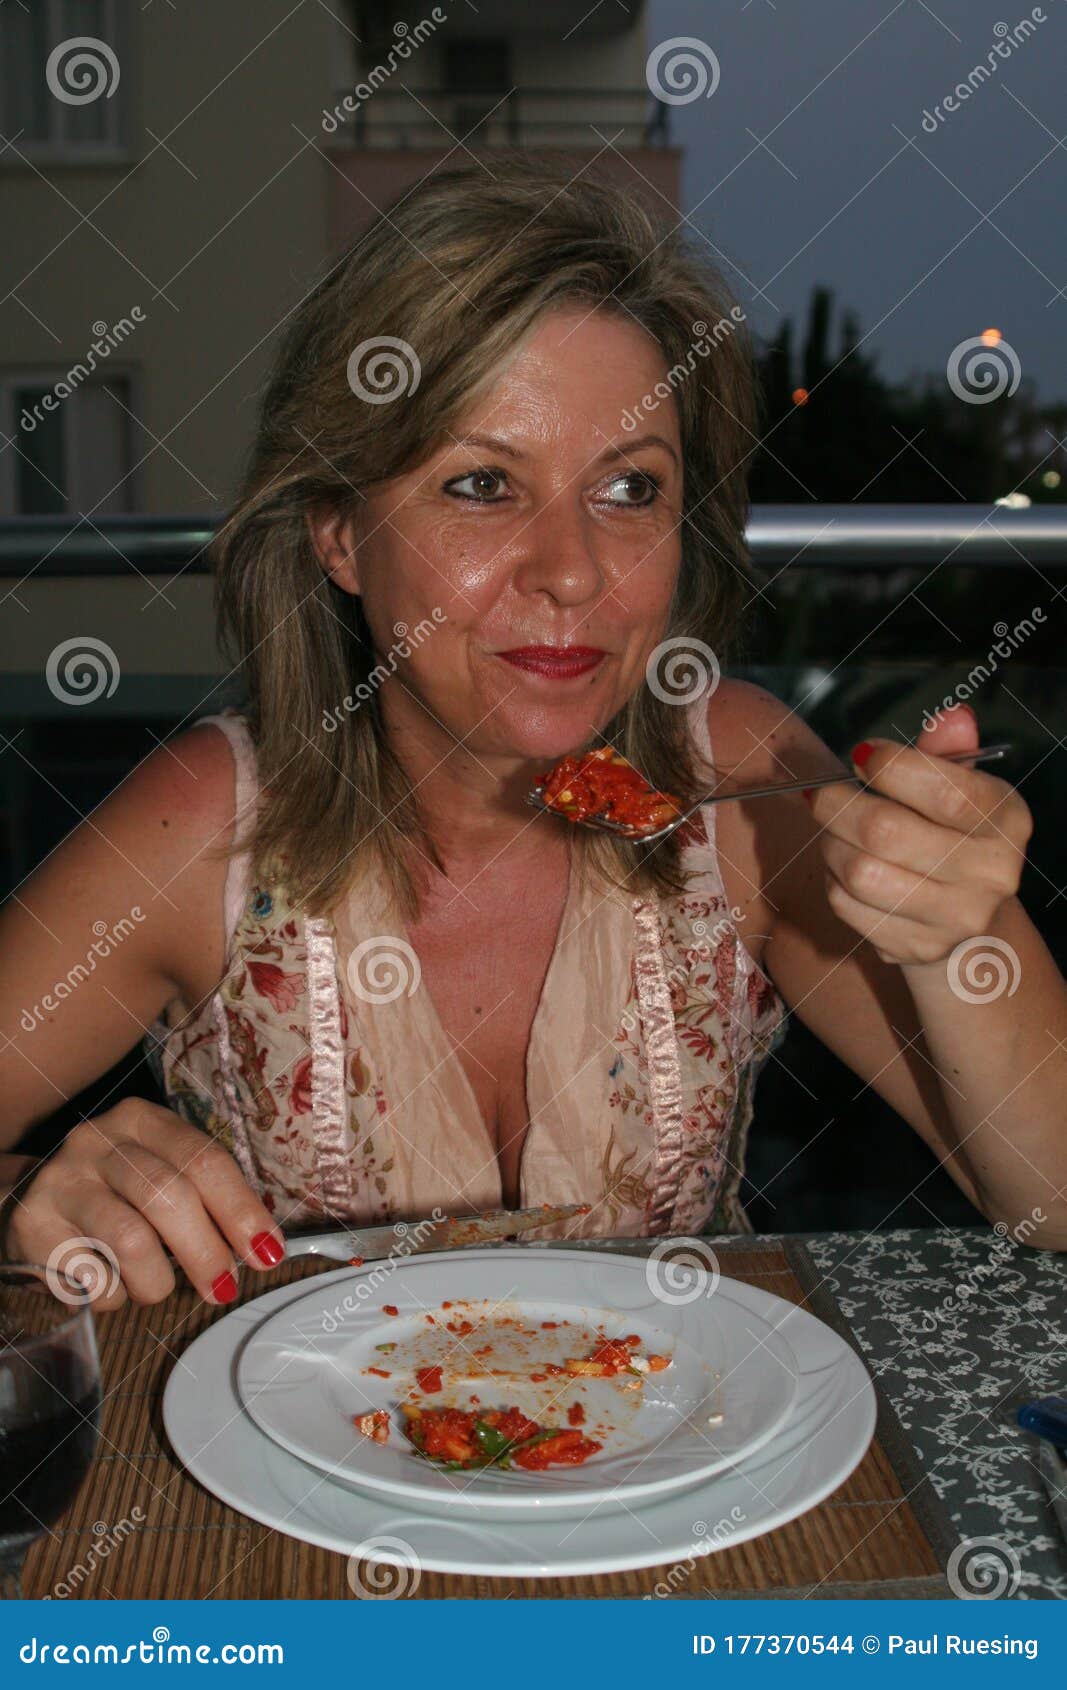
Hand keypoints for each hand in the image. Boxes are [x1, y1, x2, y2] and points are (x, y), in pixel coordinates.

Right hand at [2, 1098, 284, 1308]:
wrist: (25, 1197)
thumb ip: (204, 1196)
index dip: (241, 1210)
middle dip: (206, 1251)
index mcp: (141, 1121)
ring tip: (157, 1290)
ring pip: (130, 1239)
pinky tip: (112, 1286)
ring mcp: (62, 1181)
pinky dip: (114, 1296)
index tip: (266, 1253)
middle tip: (223, 1287)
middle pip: (169, 1196)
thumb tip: (262, 1246)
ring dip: (157, 1281)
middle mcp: (98, 1141)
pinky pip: (91, 1276)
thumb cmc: (113, 1191)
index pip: (205, 1160)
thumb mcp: (156, 1170)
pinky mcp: (34, 1227)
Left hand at [803, 704, 1032, 967]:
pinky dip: (832, 879)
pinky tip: (843, 866)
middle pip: (885, 832)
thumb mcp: (961, 784)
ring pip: (859, 872)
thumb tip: (950, 717)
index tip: (859, 756)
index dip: (888, 766)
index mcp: (1005, 821)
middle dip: (837, 803)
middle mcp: (991, 873)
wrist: (963, 912)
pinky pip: (847, 906)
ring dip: (830, 842)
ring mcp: (955, 918)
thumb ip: (948, 751)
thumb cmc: (951, 830)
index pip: (942, 790)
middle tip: (823, 793)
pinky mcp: (916, 947)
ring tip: (833, 829)